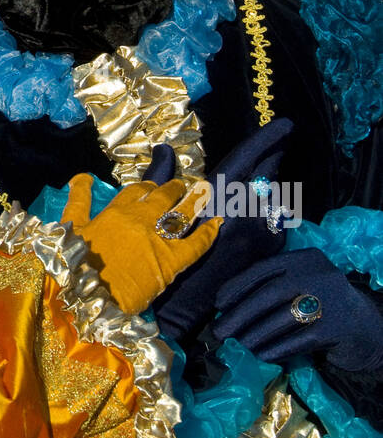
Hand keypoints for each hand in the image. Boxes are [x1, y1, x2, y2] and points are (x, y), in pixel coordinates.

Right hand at [76, 175, 220, 316]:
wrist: (89, 296)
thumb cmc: (75, 263)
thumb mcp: (71, 227)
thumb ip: (78, 200)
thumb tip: (82, 177)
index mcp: (117, 210)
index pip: (137, 190)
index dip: (147, 186)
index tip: (153, 186)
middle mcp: (141, 219)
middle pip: (163, 196)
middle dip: (174, 188)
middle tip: (182, 185)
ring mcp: (159, 238)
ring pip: (183, 213)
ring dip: (195, 200)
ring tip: (205, 191)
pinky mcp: (173, 261)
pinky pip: (197, 243)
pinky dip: (209, 232)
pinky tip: (218, 223)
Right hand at [151, 118, 293, 342]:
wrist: (174, 312)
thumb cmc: (152, 260)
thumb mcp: (151, 216)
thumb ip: (159, 179)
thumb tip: (164, 149)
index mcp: (213, 202)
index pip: (246, 161)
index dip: (267, 140)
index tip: (286, 125)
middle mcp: (241, 217)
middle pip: (266, 176)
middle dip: (274, 156)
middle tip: (282, 139)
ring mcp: (256, 238)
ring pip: (270, 200)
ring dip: (269, 185)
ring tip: (268, 171)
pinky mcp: (261, 256)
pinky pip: (270, 225)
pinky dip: (266, 212)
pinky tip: (260, 209)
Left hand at [214, 248, 382, 369]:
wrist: (368, 330)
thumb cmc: (323, 308)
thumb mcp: (302, 287)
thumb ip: (274, 289)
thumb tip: (227, 309)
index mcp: (304, 258)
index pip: (264, 269)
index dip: (237, 285)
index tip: (218, 304)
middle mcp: (318, 273)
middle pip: (270, 293)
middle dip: (241, 314)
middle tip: (220, 332)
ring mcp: (330, 298)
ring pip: (283, 317)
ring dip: (255, 335)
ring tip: (237, 347)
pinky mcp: (338, 326)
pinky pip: (300, 339)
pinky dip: (277, 348)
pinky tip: (261, 357)